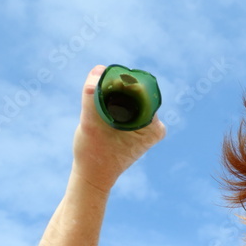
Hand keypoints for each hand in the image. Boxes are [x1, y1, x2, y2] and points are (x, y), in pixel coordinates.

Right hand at [71, 65, 165, 193]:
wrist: (92, 176)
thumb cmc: (93, 154)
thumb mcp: (90, 124)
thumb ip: (93, 96)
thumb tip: (99, 69)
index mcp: (154, 127)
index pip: (142, 92)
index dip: (123, 80)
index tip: (105, 77)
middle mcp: (155, 127)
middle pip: (137, 94)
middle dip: (117, 86)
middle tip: (98, 85)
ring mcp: (147, 128)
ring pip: (131, 99)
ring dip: (114, 93)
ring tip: (97, 95)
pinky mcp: (137, 129)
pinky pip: (127, 107)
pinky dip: (114, 102)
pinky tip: (101, 103)